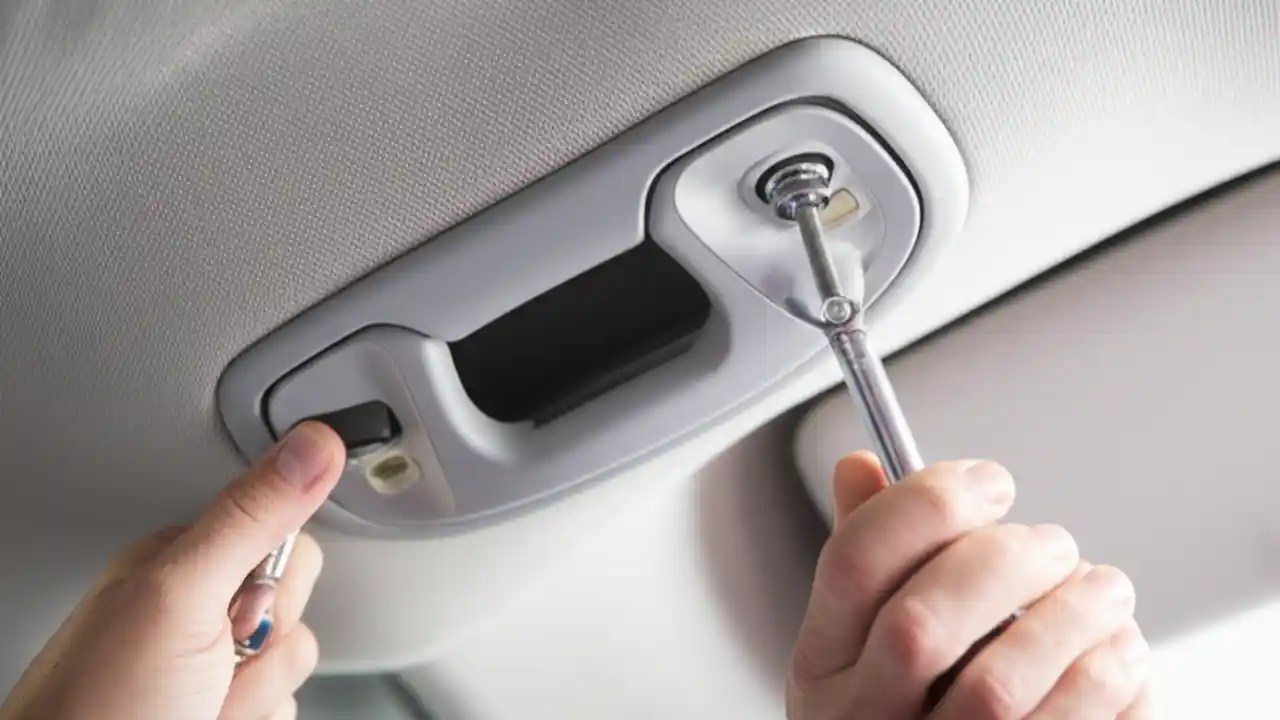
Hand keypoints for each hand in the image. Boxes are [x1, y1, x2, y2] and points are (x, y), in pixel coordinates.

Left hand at [1, 422, 345, 719]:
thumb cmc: (96, 708)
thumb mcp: (181, 596)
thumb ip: (251, 516)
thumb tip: (313, 444)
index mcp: (181, 558)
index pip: (285, 533)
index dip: (275, 580)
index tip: (236, 610)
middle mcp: (198, 607)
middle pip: (296, 602)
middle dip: (268, 644)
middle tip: (211, 663)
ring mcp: (212, 665)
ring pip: (294, 662)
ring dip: (256, 694)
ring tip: (198, 705)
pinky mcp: (227, 707)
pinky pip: (285, 706)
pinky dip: (256, 719)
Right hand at [786, 453, 1153, 718]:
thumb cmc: (904, 713)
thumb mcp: (858, 643)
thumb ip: (868, 554)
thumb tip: (861, 467)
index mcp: (823, 664)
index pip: (853, 562)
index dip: (925, 503)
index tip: (987, 481)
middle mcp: (863, 719)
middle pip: (920, 623)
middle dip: (1004, 561)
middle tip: (1052, 544)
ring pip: (1000, 683)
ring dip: (1072, 615)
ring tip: (1102, 590)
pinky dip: (1108, 676)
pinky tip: (1116, 652)